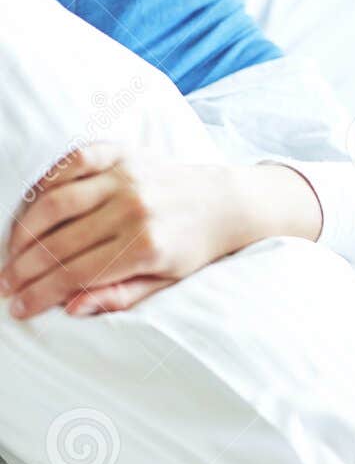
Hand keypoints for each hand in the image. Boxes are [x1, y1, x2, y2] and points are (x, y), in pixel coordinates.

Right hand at [0, 146, 319, 319]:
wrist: (223, 203)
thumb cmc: (192, 249)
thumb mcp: (165, 282)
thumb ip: (121, 296)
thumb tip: (74, 308)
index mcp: (143, 247)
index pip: (77, 274)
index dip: (42, 293)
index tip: (18, 307)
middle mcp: (131, 210)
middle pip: (61, 242)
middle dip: (25, 268)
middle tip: (3, 286)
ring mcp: (123, 178)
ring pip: (56, 203)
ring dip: (24, 231)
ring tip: (8, 254)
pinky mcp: (119, 154)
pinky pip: (69, 165)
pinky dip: (44, 185)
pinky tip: (28, 210)